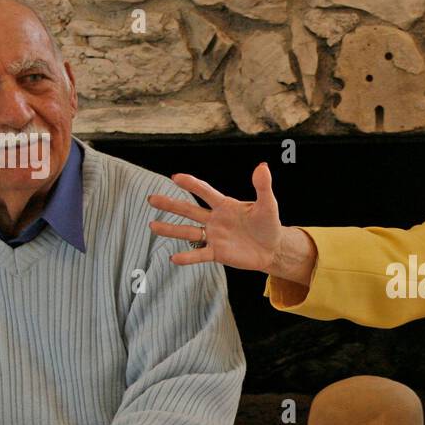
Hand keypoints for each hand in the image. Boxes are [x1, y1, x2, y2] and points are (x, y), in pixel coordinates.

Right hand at [147, 163, 284, 270]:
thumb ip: (263, 187)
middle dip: (171, 205)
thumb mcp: (268, 205)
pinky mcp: (217, 253)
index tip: (176, 177)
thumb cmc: (269, 224)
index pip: (205, 192)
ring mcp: (214, 236)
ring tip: (152, 226)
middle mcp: (215, 219)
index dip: (192, 184)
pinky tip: (173, 258)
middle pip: (189, 210)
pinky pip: (199, 254)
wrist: (273, 249)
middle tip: (151, 199)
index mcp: (225, 205)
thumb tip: (262, 166)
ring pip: (188, 232)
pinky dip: (188, 257)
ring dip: (170, 229)